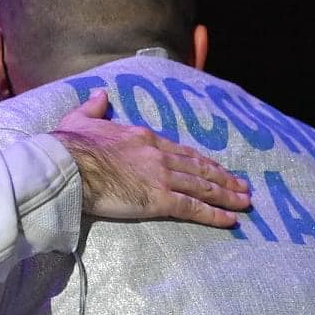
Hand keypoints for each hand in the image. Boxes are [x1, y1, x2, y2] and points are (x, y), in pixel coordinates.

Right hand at [52, 90, 249, 225]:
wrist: (69, 165)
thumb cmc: (70, 146)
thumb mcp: (80, 119)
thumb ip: (94, 108)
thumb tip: (100, 95)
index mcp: (143, 138)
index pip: (180, 151)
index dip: (200, 160)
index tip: (215, 167)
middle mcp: (158, 155)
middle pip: (198, 168)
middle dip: (222, 177)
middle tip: (242, 185)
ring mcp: (161, 177)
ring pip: (202, 186)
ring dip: (226, 194)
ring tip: (245, 201)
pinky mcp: (159, 199)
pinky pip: (193, 207)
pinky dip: (214, 214)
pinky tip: (230, 219)